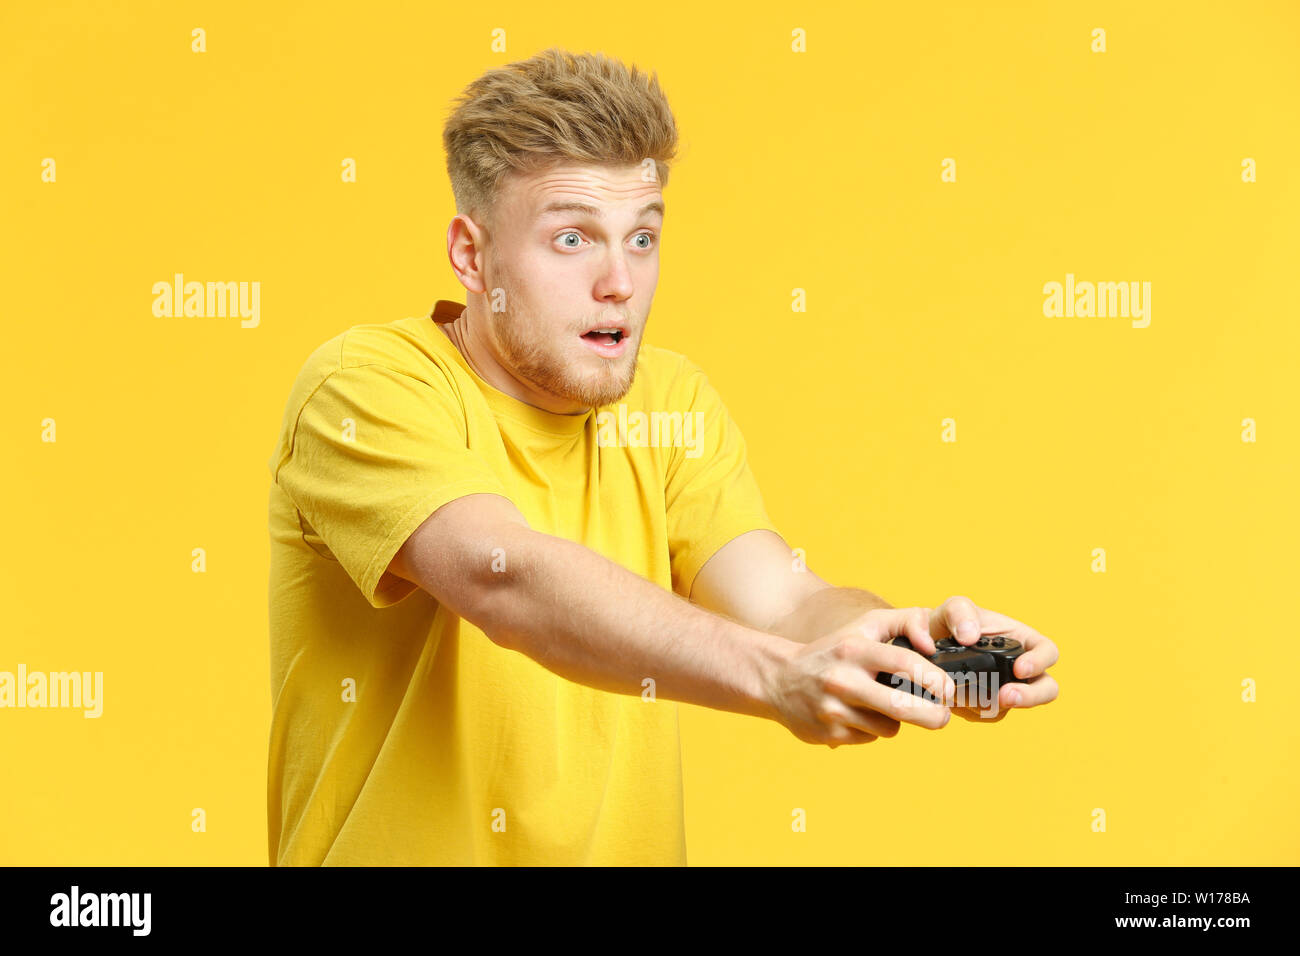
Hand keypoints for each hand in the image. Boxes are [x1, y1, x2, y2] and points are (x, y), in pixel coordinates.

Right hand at [765, 606, 957, 746]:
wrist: (778, 678)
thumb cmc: (834, 651)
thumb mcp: (863, 625)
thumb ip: (904, 621)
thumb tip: (933, 644)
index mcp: (854, 649)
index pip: (904, 663)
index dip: (934, 679)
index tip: (949, 690)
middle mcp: (842, 679)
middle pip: (902, 707)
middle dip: (933, 716)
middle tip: (943, 716)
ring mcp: (834, 710)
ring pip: (889, 726)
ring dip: (895, 720)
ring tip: (878, 705)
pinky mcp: (830, 734)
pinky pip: (870, 738)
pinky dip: (871, 729)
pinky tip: (855, 714)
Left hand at [926, 595, 1059, 721]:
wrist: (929, 643)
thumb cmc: (950, 621)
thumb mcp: (954, 607)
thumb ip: (959, 612)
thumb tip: (969, 636)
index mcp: (1023, 640)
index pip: (1048, 652)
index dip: (1040, 662)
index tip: (1019, 669)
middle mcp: (1020, 667)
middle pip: (1046, 688)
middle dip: (1030, 696)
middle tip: (1005, 697)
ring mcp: (1006, 688)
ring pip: (1013, 705)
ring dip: (995, 706)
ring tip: (969, 698)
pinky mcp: (987, 705)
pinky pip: (988, 715)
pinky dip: (974, 710)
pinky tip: (957, 699)